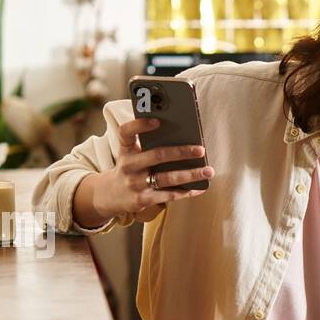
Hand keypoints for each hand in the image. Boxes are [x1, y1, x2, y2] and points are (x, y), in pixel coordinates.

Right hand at [88, 117, 215, 219]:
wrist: (111, 195)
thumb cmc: (130, 168)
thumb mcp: (131, 153)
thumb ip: (147, 144)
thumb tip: (181, 136)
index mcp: (125, 148)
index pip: (126, 132)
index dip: (140, 125)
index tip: (157, 120)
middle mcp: (128, 165)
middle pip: (156, 155)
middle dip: (180, 152)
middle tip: (200, 150)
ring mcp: (135, 183)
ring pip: (166, 178)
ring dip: (190, 175)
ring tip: (208, 171)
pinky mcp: (142, 199)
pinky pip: (169, 195)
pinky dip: (187, 191)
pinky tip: (200, 187)